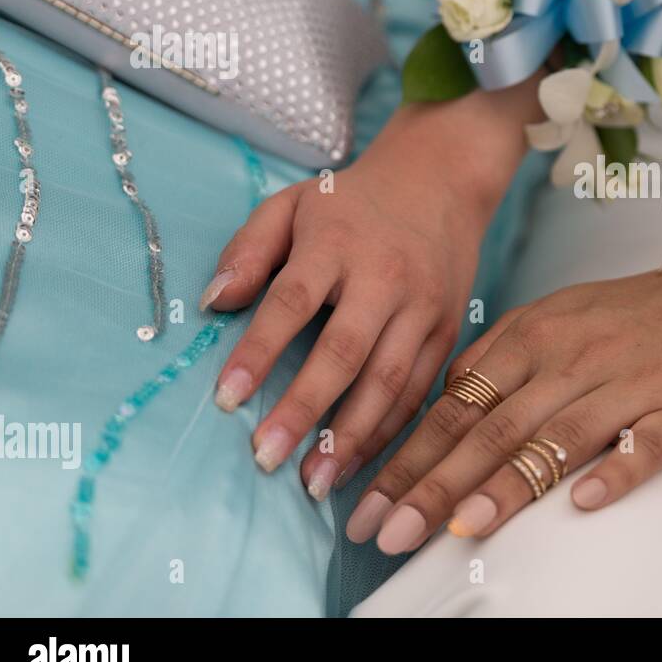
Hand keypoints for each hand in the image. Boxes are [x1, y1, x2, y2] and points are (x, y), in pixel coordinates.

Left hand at [202, 97, 525, 500]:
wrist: (442, 180)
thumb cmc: (353, 202)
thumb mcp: (292, 203)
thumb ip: (249, 249)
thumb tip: (213, 303)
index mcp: (339, 242)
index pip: (293, 302)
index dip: (259, 352)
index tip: (225, 399)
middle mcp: (387, 278)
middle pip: (345, 352)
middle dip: (305, 409)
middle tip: (266, 457)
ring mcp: (424, 308)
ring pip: (389, 381)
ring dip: (351, 436)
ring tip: (313, 481)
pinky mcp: (448, 330)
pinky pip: (419, 390)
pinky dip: (389, 431)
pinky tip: (356, 461)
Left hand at [346, 239, 661, 551]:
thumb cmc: (635, 316)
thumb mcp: (557, 314)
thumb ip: (500, 357)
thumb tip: (444, 399)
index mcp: (536, 335)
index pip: (458, 404)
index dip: (408, 455)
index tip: (367, 502)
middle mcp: (575, 359)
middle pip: (494, 427)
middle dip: (433, 483)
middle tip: (387, 531)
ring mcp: (630, 384)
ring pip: (560, 438)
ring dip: (506, 485)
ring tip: (459, 528)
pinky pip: (646, 444)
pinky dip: (616, 472)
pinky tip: (584, 503)